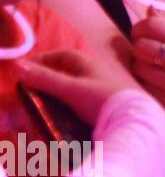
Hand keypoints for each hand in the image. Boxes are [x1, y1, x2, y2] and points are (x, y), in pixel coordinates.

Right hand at [16, 49, 140, 126]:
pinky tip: (66, 114)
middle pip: (71, 70)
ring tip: (45, 102)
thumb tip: (17, 65)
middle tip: (33, 87)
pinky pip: (85, 100)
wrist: (135, 121)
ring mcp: (104, 90)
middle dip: (51, 76)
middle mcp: (98, 74)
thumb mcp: (72, 89)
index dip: (44, 59)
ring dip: (61, 91)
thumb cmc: (104, 99)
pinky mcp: (108, 105)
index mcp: (90, 65)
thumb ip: (46, 79)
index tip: (26, 68)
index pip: (64, 55)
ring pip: (78, 85)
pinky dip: (71, 104)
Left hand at [129, 14, 164, 141]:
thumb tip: (149, 10)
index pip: (154, 25)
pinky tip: (156, 85)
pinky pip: (142, 85)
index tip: (142, 35)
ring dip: (139, 67)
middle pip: (141, 45)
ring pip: (138, 65)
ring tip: (152, 71)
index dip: (141, 28)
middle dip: (137, 48)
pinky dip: (144, 83)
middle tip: (145, 54)